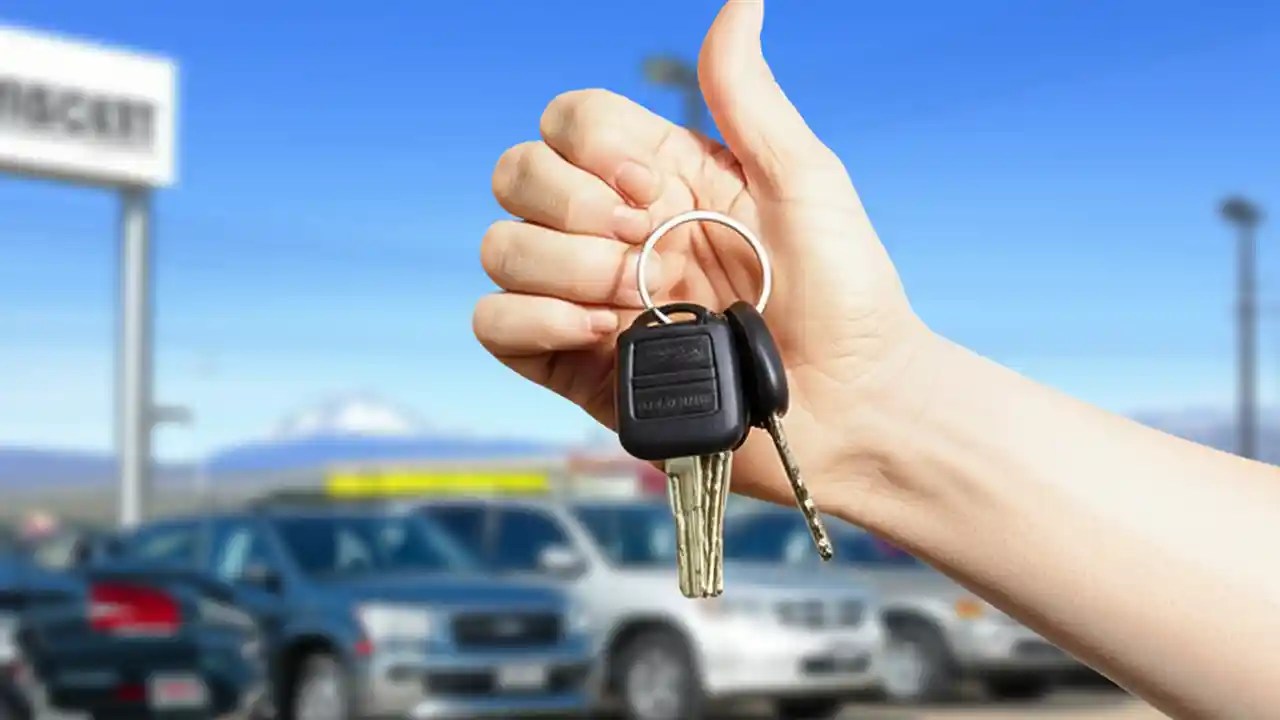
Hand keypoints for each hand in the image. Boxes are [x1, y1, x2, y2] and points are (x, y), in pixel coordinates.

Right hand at [474, 0, 931, 508]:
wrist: (851, 406)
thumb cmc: (846, 293)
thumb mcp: (804, 179)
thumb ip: (747, 94)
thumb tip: (744, 0)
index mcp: (660, 175)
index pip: (568, 120)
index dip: (592, 146)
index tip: (656, 189)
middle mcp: (613, 230)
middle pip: (516, 175)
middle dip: (571, 206)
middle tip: (646, 247)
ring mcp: (588, 297)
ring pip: (500, 247)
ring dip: (561, 267)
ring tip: (635, 300)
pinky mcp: (574, 363)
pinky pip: (492, 324)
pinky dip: (531, 318)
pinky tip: (598, 330)